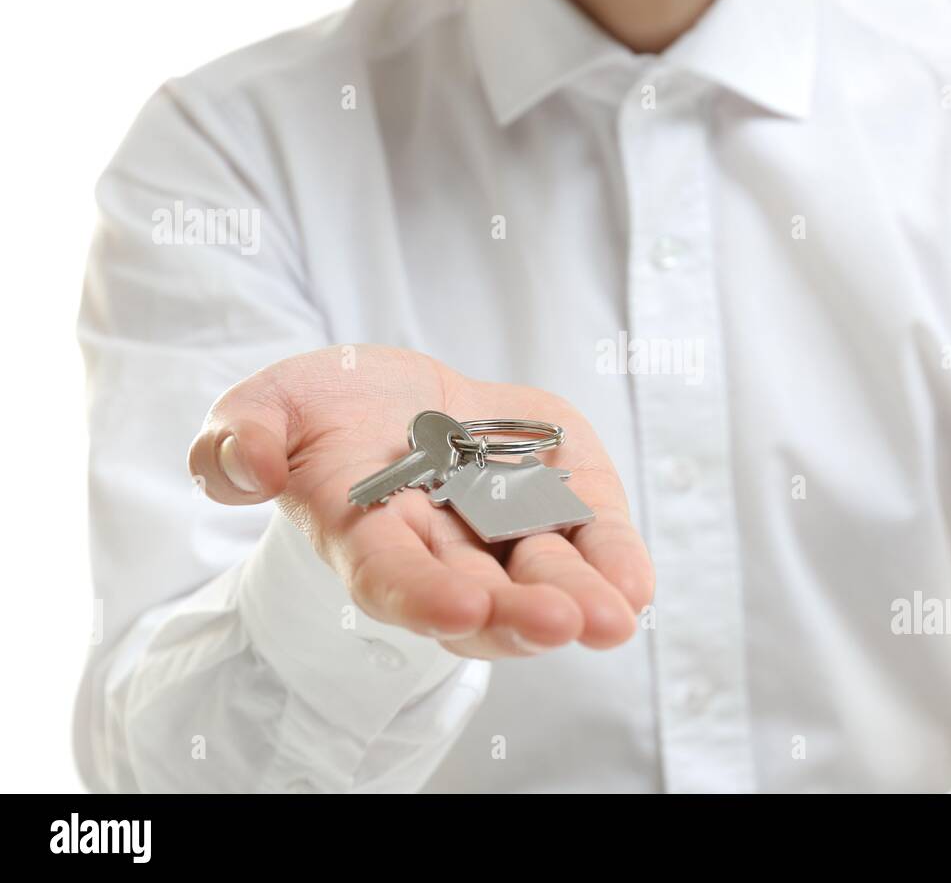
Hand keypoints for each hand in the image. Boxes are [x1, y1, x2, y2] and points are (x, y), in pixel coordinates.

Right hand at [188, 345, 653, 657]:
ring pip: (544, 582)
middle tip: (557, 622)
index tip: (460, 607)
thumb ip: (243, 436)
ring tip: (611, 616)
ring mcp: (509, 538)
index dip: (423, 595)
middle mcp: (444, 556)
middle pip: (482, 599)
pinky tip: (634, 586)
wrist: (402, 401)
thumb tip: (243, 465)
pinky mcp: (563, 506)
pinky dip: (616, 564)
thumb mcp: (273, 405)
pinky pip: (593, 542)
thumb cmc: (330, 413)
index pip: (391, 578)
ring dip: (580, 602)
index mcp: (368, 538)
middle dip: (518, 615)